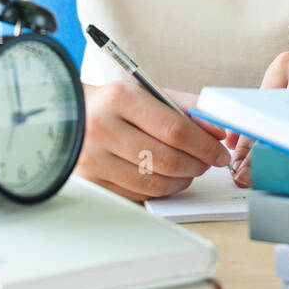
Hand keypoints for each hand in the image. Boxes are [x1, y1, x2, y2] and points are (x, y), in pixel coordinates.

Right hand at [76, 80, 230, 201]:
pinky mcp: (91, 182)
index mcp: (120, 99)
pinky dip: (160, 189)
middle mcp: (103, 129)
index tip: (220, 151)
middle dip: (197, 164)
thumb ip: (187, 107)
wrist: (69, 115)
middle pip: (167, 159)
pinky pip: (138, 194)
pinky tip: (166, 177)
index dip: (204, 145)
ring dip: (182, 180)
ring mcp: (93, 159)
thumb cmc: (115, 104)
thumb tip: (218, 131)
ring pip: (153, 182)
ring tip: (189, 169)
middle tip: (208, 162)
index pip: (175, 130)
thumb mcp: (148, 93)